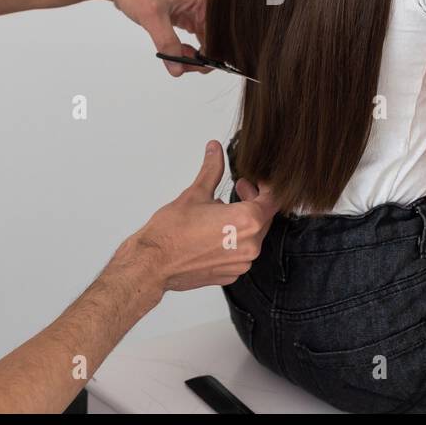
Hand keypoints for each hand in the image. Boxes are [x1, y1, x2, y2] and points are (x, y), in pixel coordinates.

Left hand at [106, 0, 209, 76]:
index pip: (217, 32)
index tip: (195, 66)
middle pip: (212, 38)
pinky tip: (174, 53)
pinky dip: (184, 49)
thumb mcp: (152, 16)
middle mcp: (203, 4)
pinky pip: (191, 38)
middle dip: (201, 56)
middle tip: (183, 66)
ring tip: (176, 59)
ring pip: (203, 40)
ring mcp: (193, 11)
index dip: (210, 53)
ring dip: (192, 54)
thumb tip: (178, 68)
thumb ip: (167, 44)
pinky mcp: (182, 16)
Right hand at [119, 141, 279, 291]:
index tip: (256, 181)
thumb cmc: (171, 232)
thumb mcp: (196, 193)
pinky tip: (218, 232)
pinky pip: (241, 253)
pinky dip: (235, 240)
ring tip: (224, 210)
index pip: (272, 200)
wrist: (153, 263)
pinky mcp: (230, 274)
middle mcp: (250, 245)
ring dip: (244, 221)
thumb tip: (215, 150)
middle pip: (264, 218)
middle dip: (254, 201)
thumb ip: (212, 169)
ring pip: (253, 236)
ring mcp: (241, 263)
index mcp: (247, 221)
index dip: (266, 186)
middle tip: (240, 188)